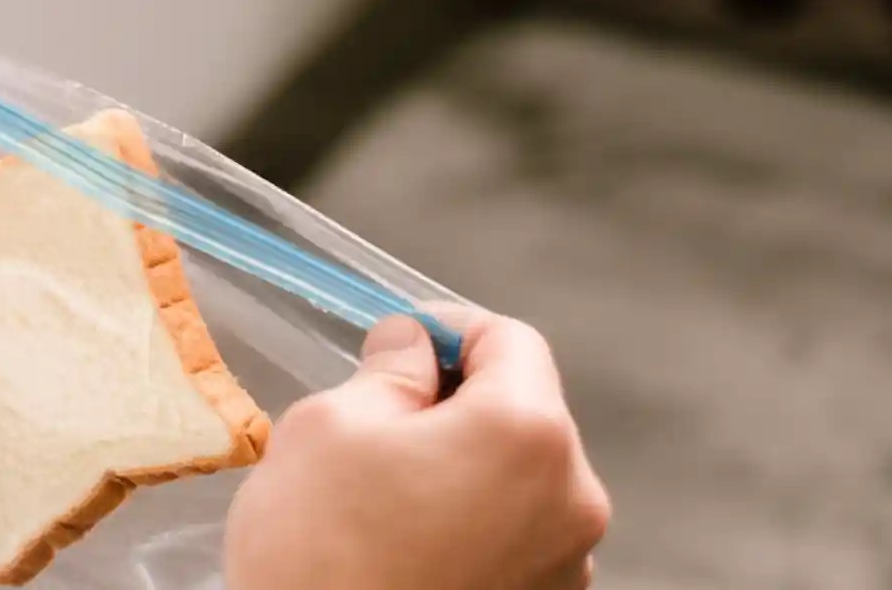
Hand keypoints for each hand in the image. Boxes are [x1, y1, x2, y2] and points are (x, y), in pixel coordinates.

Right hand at [224, 309, 609, 589]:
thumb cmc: (319, 554)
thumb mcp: (329, 427)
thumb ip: (388, 369)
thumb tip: (413, 345)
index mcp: (526, 434)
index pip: (511, 339)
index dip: (452, 328)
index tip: (404, 341)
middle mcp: (572, 498)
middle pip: (525, 409)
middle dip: (459, 399)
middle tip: (384, 416)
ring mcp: (567, 563)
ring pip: (522, 475)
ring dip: (468, 462)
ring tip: (393, 489)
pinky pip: (518, 533)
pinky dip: (476, 519)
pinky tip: (413, 540)